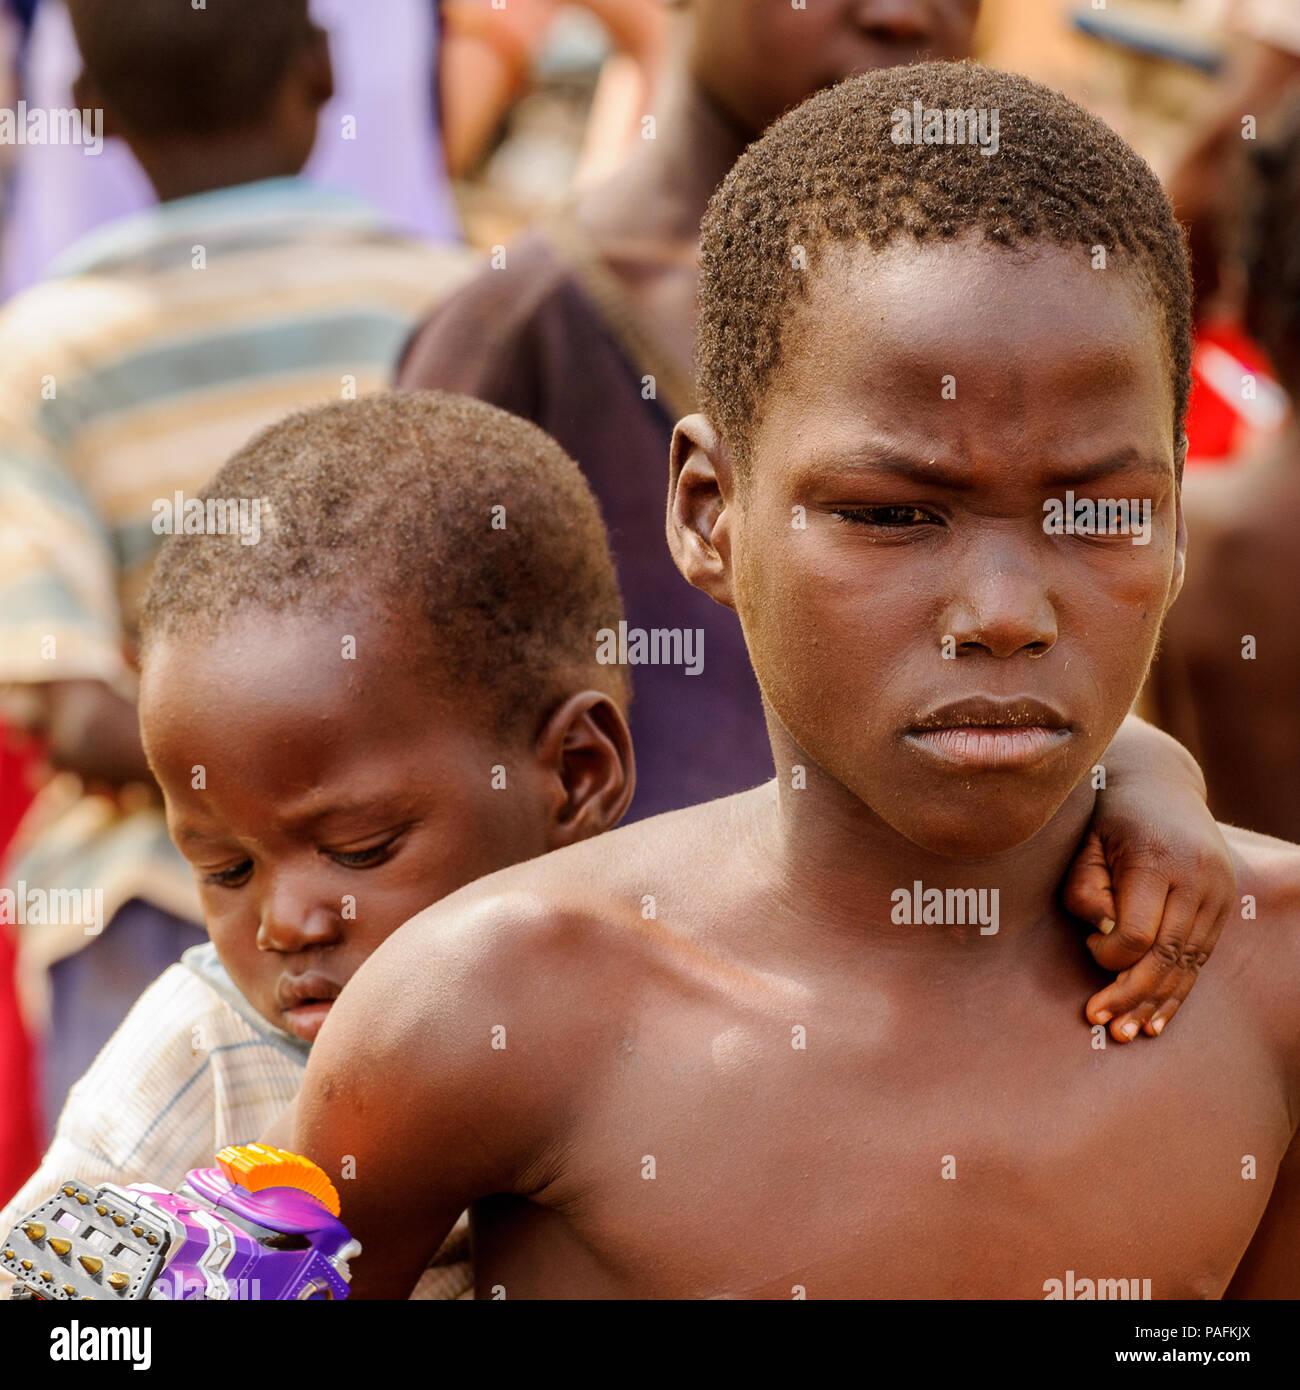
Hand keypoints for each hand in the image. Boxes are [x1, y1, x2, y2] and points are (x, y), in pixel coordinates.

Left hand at [1063, 716, 1234, 1041]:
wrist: (1157, 783)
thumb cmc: (1104, 818)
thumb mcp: (1082, 845)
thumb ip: (1085, 891)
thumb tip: (1103, 938)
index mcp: (1157, 860)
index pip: (1137, 935)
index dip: (1108, 956)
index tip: (1087, 947)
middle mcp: (1197, 878)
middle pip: (1166, 956)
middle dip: (1131, 995)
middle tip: (1100, 1023)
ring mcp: (1217, 891)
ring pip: (1188, 963)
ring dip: (1156, 1001)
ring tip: (1127, 1032)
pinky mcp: (1224, 903)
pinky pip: (1201, 956)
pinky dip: (1178, 988)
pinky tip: (1156, 1017)